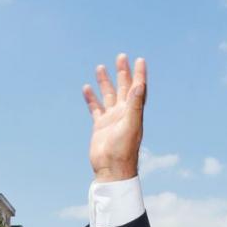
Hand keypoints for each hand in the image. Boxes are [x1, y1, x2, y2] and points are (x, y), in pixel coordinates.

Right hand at [83, 54, 146, 182]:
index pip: (137, 88)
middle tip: (121, 57)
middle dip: (122, 72)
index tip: (139, 60)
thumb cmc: (124, 150)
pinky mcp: (100, 126)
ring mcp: (111, 119)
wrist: (112, 169)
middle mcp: (123, 113)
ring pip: (108, 96)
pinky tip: (86, 88)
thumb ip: (135, 105)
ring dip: (105, 82)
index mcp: (133, 111)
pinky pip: (95, 108)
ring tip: (100, 67)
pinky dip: (91, 98)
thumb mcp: (130, 125)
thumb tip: (139, 85)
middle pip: (123, 88)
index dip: (139, 74)